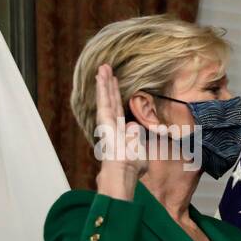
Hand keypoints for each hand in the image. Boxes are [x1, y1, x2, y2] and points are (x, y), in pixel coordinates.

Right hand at [93, 64, 145, 197]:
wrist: (123, 174)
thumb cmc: (130, 168)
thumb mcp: (140, 152)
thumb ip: (137, 140)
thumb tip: (134, 127)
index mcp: (120, 130)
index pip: (118, 109)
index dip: (116, 96)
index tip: (115, 84)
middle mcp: (111, 124)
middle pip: (111, 100)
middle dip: (109, 85)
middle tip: (106, 69)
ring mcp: (107, 122)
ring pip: (106, 97)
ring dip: (104, 82)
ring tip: (103, 67)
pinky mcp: (105, 121)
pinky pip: (104, 100)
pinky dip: (103, 88)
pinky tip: (101, 75)